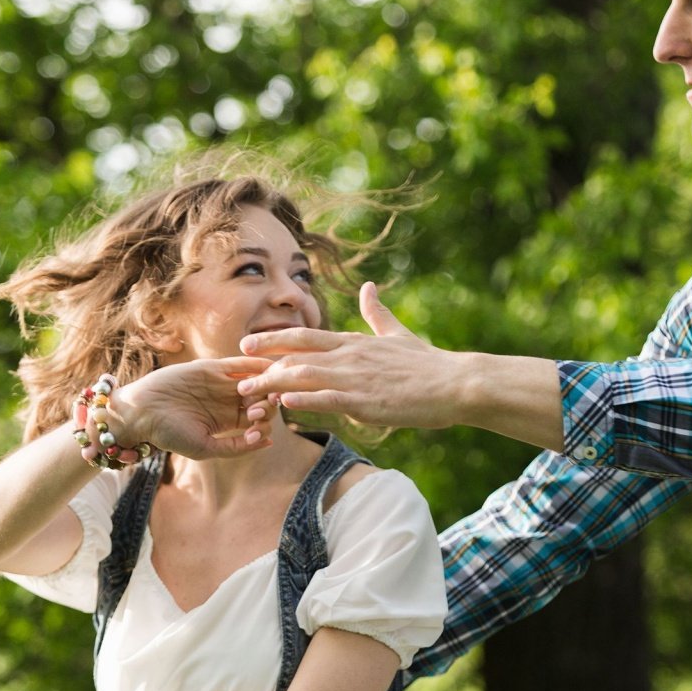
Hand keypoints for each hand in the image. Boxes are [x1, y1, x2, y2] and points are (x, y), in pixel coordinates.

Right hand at [113, 356, 276, 457]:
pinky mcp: (212, 367)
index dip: (265, 424)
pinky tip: (268, 367)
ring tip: (270, 390)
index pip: (258, 420)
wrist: (142, 411)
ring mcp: (220, 383)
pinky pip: (240, 364)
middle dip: (268, 404)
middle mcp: (226, 401)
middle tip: (263, 408)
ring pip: (254, 381)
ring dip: (266, 385)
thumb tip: (269, 442)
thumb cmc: (170, 434)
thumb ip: (236, 447)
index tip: (256, 429)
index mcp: (226, 421)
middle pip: (260, 399)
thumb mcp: (205, 448)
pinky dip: (256, 364)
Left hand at [237, 282, 467, 428]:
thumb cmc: (428, 363)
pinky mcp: (367, 402)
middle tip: (235, 371)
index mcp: (354, 342)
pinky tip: (285, 404)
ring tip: (249, 393)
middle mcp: (349, 356)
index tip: (248, 344)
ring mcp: (356, 379)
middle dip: (262, 363)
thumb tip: (368, 286)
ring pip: (305, 377)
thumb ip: (377, 312)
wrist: (455, 383)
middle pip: (296, 355)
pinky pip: (329, 400)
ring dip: (274, 385)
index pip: (304, 337)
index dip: (273, 340)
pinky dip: (305, 400)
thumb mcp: (398, 333)